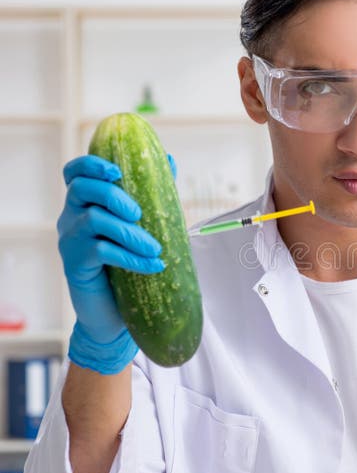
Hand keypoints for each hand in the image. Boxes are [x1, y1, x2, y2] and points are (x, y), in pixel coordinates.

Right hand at [57, 153, 176, 373]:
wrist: (112, 312)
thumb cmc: (127, 264)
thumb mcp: (140, 226)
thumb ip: (150, 195)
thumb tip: (169, 160)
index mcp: (85, 203)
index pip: (75, 173)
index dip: (91, 164)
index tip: (117, 170)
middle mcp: (71, 217)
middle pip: (83, 189)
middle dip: (114, 195)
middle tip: (139, 213)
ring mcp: (70, 241)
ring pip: (94, 221)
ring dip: (131, 233)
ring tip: (155, 248)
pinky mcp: (75, 264)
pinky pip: (102, 252)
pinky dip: (133, 258)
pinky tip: (154, 266)